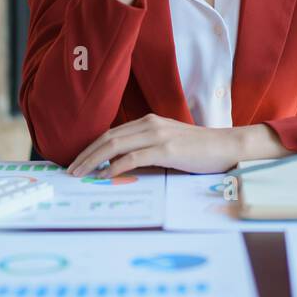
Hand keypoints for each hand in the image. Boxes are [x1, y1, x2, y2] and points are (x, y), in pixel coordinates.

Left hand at [67, 114, 243, 177]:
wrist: (226, 146)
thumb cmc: (199, 149)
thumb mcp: (169, 144)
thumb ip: (147, 148)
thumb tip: (121, 164)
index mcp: (149, 121)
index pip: (112, 132)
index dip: (91, 146)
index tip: (78, 160)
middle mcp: (150, 124)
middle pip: (108, 137)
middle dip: (85, 154)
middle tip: (70, 169)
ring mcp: (158, 135)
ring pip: (115, 145)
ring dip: (93, 160)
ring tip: (80, 174)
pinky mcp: (166, 150)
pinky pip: (133, 158)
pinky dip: (114, 167)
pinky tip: (104, 176)